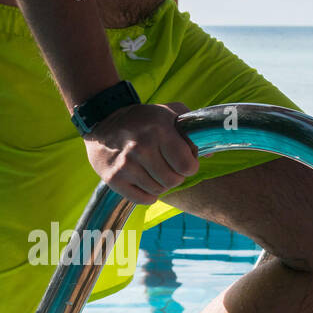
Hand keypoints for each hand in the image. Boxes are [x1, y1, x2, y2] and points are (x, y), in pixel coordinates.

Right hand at [83, 102, 198, 204]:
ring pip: (159, 191)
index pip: (187, 166)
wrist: (101, 122)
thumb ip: (192, 129)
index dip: (190, 166)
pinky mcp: (114, 179)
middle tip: (168, 166)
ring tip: (153, 170)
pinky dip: (147, 194)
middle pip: (174, 181)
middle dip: (176, 176)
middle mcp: (142, 147)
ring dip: (160, 184)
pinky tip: (143, 180)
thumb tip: (211, 153)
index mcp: (159, 129)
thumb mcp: (168, 112)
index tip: (184, 160)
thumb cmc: (142, 119)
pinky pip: (142, 199)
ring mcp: (126, 164)